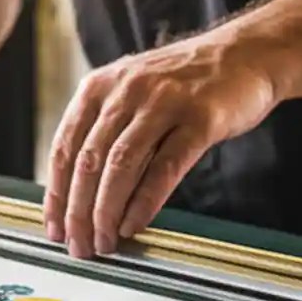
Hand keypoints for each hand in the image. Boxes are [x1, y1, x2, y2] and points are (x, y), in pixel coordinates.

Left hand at [45, 34, 284, 256]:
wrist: (248, 53)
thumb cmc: (185, 86)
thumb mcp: (131, 94)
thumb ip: (103, 132)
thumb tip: (77, 194)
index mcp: (99, 87)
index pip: (64, 148)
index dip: (56, 195)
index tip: (53, 229)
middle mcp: (126, 91)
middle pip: (88, 162)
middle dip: (79, 213)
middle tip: (79, 247)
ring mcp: (163, 102)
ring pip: (121, 166)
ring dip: (107, 212)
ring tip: (105, 242)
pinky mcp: (200, 118)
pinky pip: (164, 168)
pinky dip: (145, 202)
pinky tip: (134, 225)